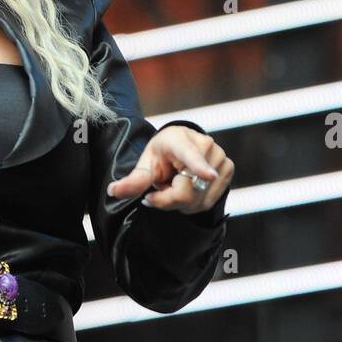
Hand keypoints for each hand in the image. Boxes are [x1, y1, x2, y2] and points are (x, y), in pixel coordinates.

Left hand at [106, 125, 233, 214]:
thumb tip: (113, 191)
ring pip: (198, 199)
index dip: (199, 166)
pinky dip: (195, 203)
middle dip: (168, 198)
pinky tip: (189, 189)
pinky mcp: (228, 169)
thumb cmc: (162, 155)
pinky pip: (208, 201)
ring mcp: (220, 156)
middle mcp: (205, 144)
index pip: (189, 155)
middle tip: (160, 188)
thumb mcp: (145, 165)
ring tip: (176, 185)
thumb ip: (133, 181)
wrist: (183, 148)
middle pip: (187, 190)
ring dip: (181, 202)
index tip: (208, 175)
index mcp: (179, 139)